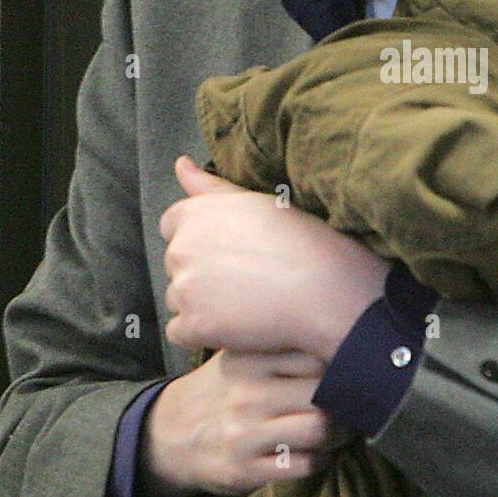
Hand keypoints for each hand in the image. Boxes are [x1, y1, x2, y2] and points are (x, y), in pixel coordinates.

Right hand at [140, 347, 359, 496]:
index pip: (314, 353)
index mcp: (249, 358)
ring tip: (339, 431)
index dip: (342, 363)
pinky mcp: (244, 470)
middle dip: (347, 403)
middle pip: (324, 393)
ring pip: (319, 430)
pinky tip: (316, 454)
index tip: (351, 370)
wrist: (169, 435)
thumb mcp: (239, 356)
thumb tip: (343, 333)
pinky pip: (303, 466)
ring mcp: (245, 434)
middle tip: (352, 406)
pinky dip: (320, 461)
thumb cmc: (222, 389)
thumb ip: (281, 344)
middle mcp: (248, 393)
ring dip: (339, 435)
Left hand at [158, 155, 389, 360]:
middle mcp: (181, 248)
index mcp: (194, 213)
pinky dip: (204, 333)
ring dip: (202, 305)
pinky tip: (238, 326)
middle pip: (176, 265)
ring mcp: (185, 289)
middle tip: (249, 278)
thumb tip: (180, 163)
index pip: (172, 226)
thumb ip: (210, 185)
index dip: (203, 241)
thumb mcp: (256, 201)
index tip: (234, 252)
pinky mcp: (193, 325)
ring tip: (248, 303)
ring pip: (178, 300)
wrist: (325, 289)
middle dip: (202, 273)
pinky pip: (181, 332)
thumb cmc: (302, 240)